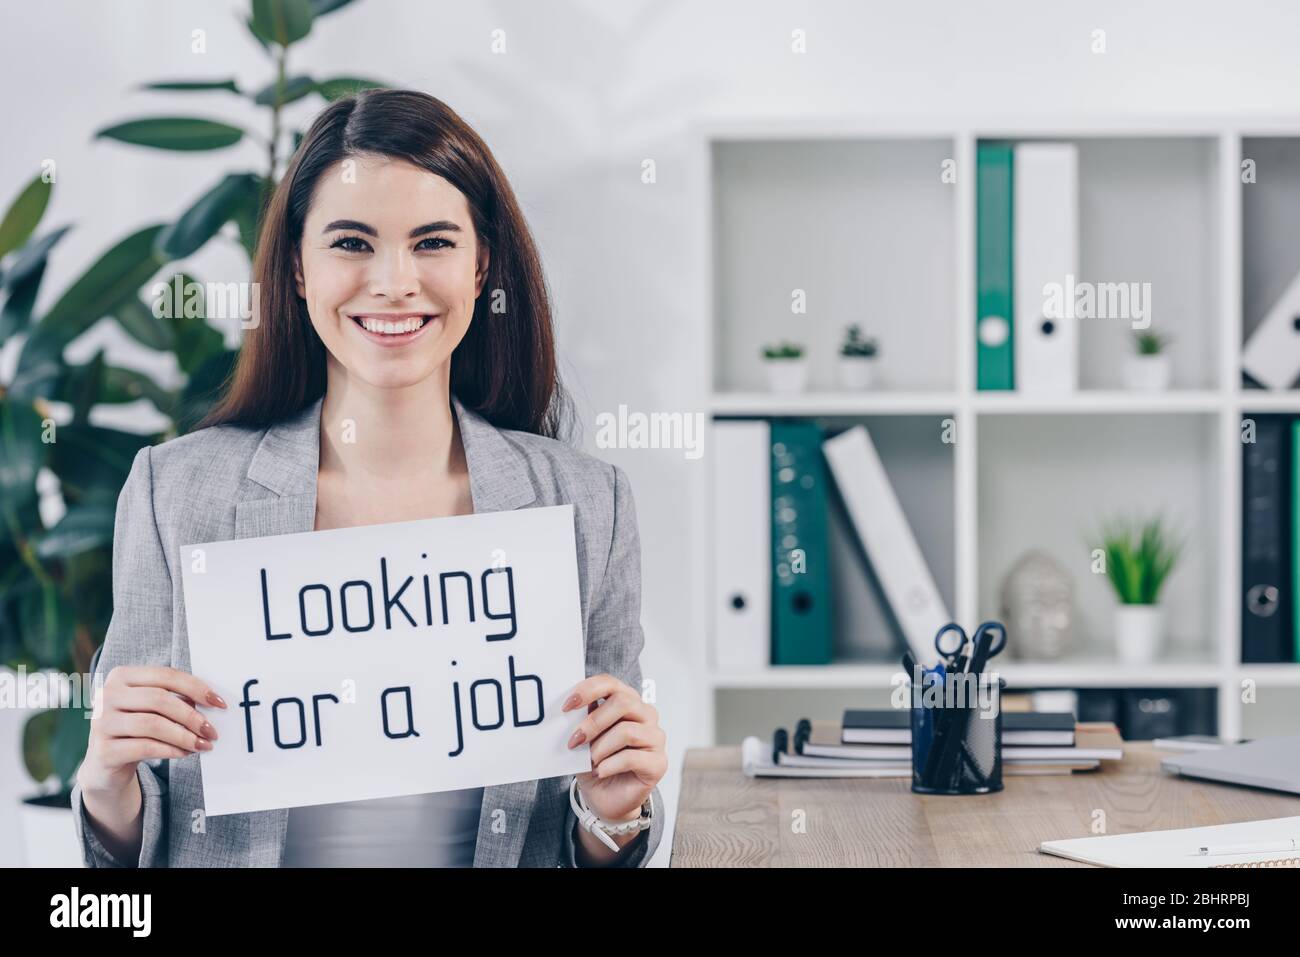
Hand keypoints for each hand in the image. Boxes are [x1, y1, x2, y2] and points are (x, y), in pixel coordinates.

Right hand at [78, 665, 225, 797]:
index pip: (166, 675)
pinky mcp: (103, 750)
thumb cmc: (136, 729)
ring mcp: (101, 723)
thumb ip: (175, 699)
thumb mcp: (152, 709)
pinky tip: (185, 753)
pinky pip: (145, 747)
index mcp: (121, 676)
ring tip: (202, 744)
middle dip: (192, 716)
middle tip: (212, 731)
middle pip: (159, 699)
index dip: (196, 688)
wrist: (106, 765)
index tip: (219, 703)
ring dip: (184, 736)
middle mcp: (107, 696)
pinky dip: (171, 750)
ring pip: (152, 724)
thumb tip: (212, 703)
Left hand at [562, 673, 665, 824]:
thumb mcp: (583, 739)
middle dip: (594, 722)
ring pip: (627, 731)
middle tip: (574, 740)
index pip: (610, 683)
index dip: (588, 690)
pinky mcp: (658, 762)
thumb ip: (581, 720)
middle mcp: (646, 715)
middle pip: (623, 702)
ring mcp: (655, 738)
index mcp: (627, 701)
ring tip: (590, 761)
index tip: (566, 706)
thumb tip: (570, 708)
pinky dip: (610, 765)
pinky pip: (632, 757)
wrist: (606, 798)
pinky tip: (600, 771)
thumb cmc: (596, 763)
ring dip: (601, 748)